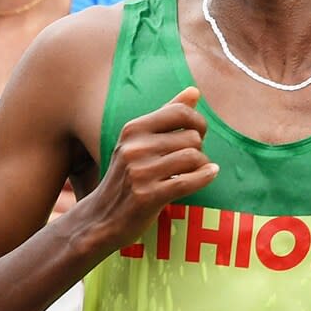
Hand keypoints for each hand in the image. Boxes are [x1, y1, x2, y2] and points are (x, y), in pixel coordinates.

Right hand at [77, 87, 216, 250]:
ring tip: (196, 171)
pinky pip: (188, 181)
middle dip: (199, 149)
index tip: (199, 135)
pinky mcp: (147, 196)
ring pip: (193, 158)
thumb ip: (167, 115)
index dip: (198, 122)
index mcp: (132, 129)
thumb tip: (195, 91)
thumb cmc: (126, 177)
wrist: (100, 219)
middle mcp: (134, 148)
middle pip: (191, 137)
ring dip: (202, 165)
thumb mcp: (138, 142)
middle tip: (192, 161)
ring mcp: (139, 172)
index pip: (180, 112)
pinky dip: (205, 177)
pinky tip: (210, 175)